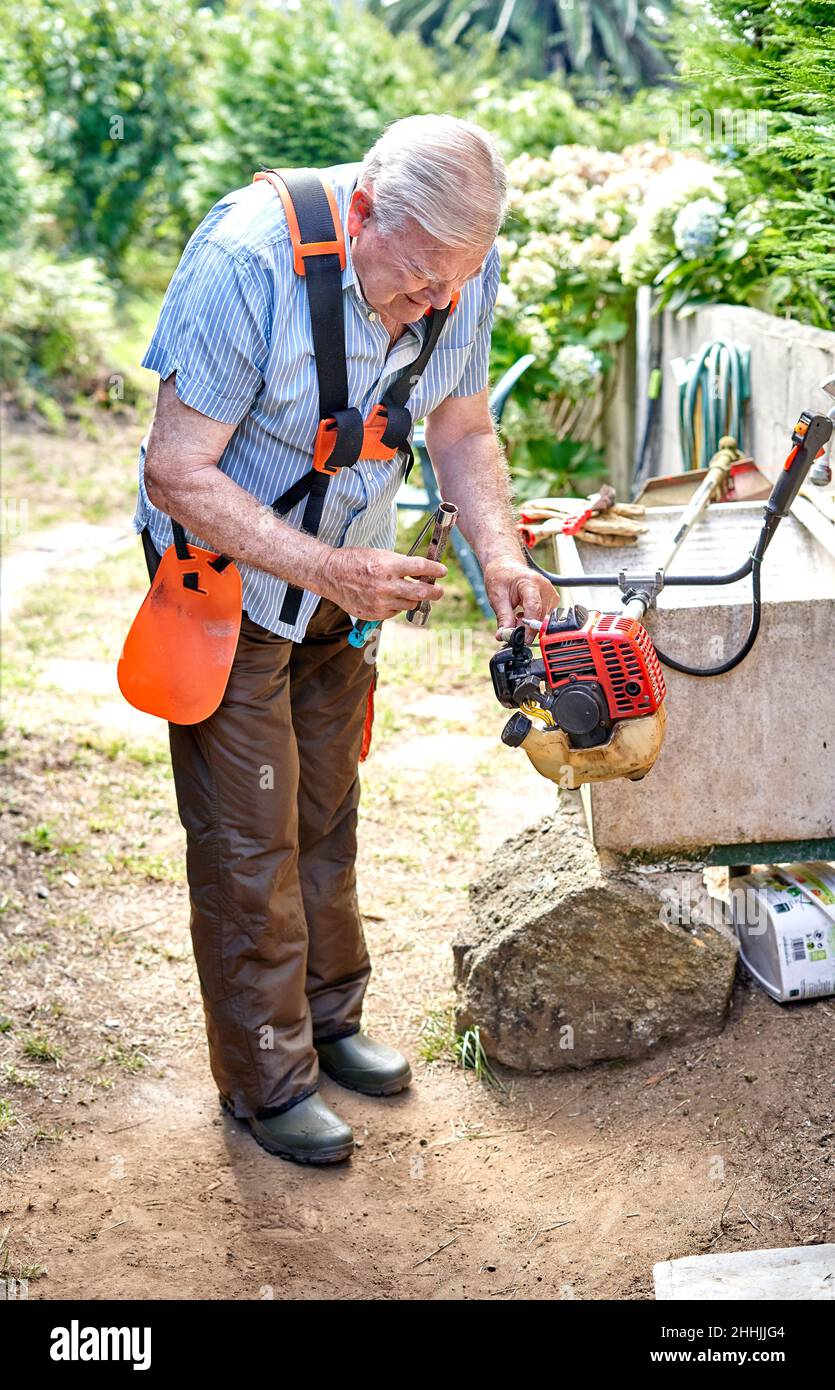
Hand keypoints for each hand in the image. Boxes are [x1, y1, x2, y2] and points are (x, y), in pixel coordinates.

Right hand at [319, 546, 446, 620]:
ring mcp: (380, 602)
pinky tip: (390, 597)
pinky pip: (395, 611)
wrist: (331, 575)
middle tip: (439, 591)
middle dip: (435, 592)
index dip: (435, 569)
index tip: (442, 571)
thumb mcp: (380, 555)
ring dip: (414, 598)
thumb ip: (400, 564)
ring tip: (412, 592)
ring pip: (410, 604)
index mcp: (388, 566)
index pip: (420, 568)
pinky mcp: (374, 614)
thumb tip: (421, 571)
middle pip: (421, 592)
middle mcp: (386, 586)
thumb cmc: (355, 561)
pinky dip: (397, 605)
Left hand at [482, 555, 557, 640]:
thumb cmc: (501, 577)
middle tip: (511, 628)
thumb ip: (503, 617)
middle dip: (527, 628)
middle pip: (541, 616)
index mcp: (531, 582)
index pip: (535, 608)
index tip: (523, 640)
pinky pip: (545, 618)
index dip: (529, 627)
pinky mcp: (552, 600)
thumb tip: (504, 636)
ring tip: (516, 615)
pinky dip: (533, 620)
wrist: (507, 566)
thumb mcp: (497, 597)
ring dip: (529, 625)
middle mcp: (545, 587)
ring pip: (544, 620)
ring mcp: (551, 594)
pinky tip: (523, 614)